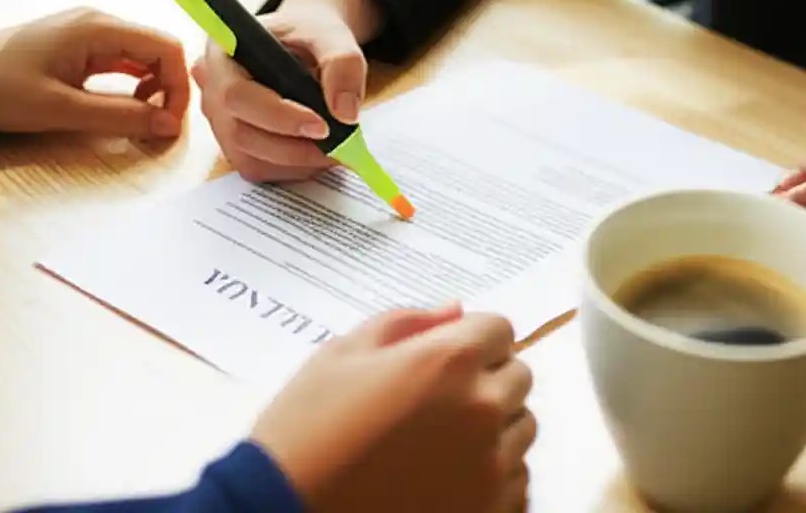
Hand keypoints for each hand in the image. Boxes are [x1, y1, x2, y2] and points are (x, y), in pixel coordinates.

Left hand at [0, 7, 189, 137]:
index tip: (170, 121)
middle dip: (168, 89)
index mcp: (99, 28)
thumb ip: (121, 116)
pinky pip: (121, 61)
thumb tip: (168, 126)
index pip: (165, 47)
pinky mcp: (78, 47)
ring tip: (142, 120)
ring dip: (152, 88)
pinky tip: (124, 107)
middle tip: (159, 126)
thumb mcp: (63, 109)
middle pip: (158, 50)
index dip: (178, 85)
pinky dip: (133, 85)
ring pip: (142, 57)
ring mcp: (89, 33)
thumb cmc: (2, 90)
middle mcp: (99, 23)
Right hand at [194, 0, 382, 181]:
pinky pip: (260, 169)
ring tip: (336, 148)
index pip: (237, 95)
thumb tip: (345, 113)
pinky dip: (294, 168)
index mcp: (223, 53)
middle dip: (294, 146)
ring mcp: (220, 122)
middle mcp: (212, 90)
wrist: (308, 47)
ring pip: (251, 158)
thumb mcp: (331, 36)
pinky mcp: (236, 146)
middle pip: (241, 133)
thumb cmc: (310, 37)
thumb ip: (342, 64)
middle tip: (340, 144)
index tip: (322, 126)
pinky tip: (320, 153)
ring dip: (298, 161)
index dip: (278, 116)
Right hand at [252, 306, 534, 512]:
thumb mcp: (340, 356)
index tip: (444, 356)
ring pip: (522, 429)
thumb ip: (405, 323)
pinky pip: (517, 481)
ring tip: (440, 442)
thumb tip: (455, 312)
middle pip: (517, 376)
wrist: (284, 512)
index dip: (471, 338)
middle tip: (437, 399)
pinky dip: (494, 475)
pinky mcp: (490, 511)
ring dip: (493, 427)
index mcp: (448, 361)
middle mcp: (481, 410)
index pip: (499, 328)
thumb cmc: (304, 432)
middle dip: (485, 379)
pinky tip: (449, 478)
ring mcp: (490, 468)